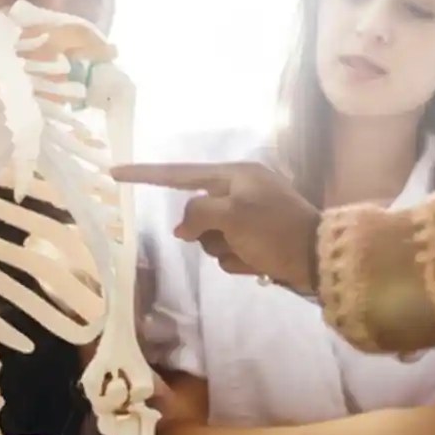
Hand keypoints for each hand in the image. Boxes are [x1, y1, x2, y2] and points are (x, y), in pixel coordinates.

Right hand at [110, 162, 321, 291]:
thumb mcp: (232, 215)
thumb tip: (183, 228)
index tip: (115, 172)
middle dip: (207, 232)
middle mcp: (239, 190)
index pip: (179, 173)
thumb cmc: (275, 230)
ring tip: (251, 251)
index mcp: (235, 174)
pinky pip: (227, 252)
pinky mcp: (255, 240)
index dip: (146, 175)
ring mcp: (247, 216)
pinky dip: (239, 260)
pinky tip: (260, 262)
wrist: (319, 259)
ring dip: (224, 249)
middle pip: (195, 213)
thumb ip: (197, 214)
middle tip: (231, 237)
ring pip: (209, 237)